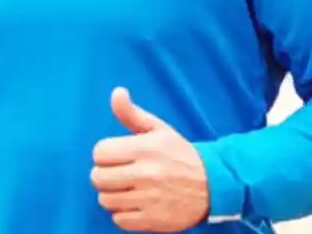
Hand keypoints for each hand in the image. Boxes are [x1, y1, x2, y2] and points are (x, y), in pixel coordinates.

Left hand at [90, 87, 209, 231]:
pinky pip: (119, 220)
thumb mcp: (159, 129)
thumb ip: (132, 113)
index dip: (105, 154)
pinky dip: (123, 214)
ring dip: (113, 195)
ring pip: (105, 200)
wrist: (213, 185)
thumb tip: (116, 92)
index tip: (117, 156)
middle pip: (98, 178)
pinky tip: (136, 203)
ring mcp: (149, 199)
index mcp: (145, 149)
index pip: (100, 152)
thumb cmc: (179, 154)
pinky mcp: (153, 220)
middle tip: (119, 173)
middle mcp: (146, 174)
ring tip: (128, 189)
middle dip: (105, 175)